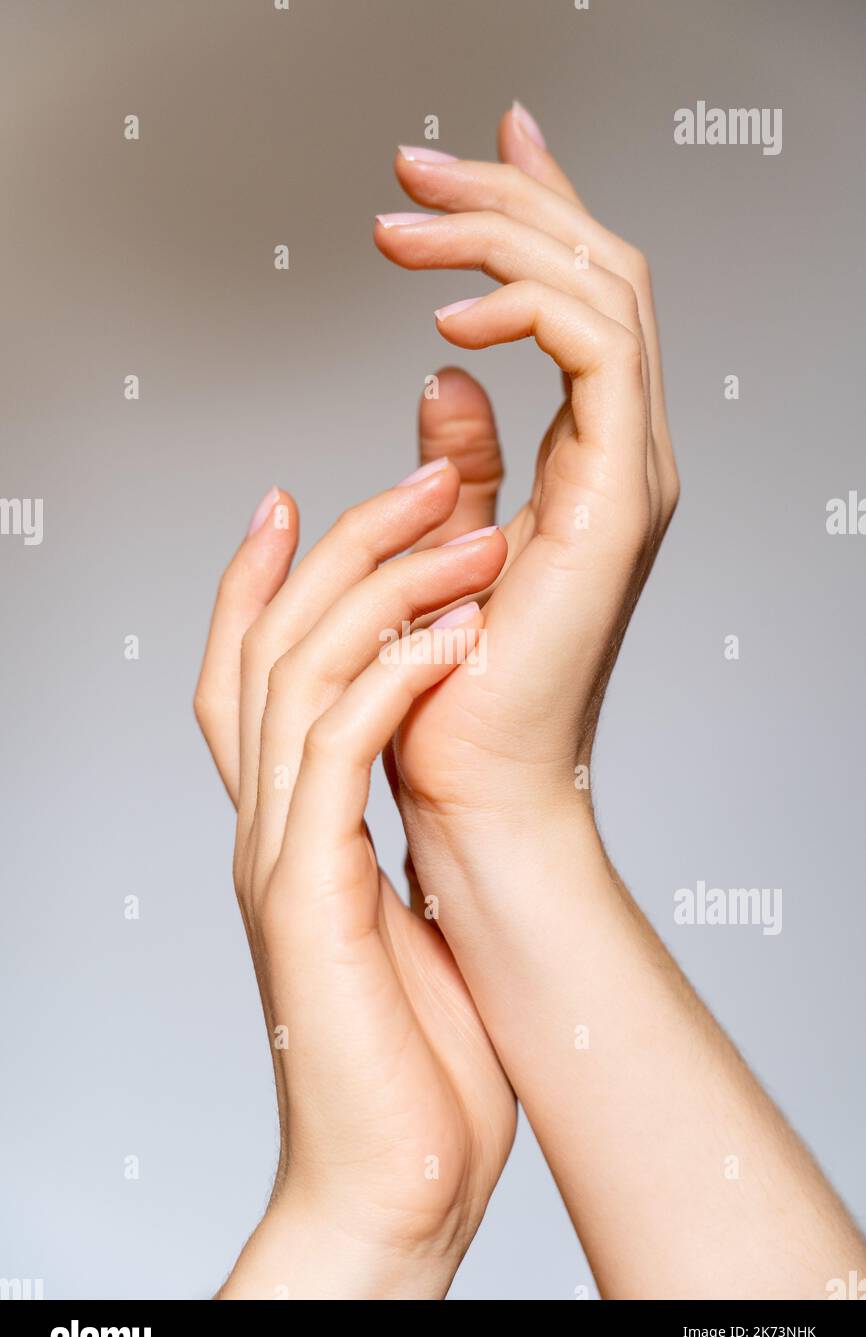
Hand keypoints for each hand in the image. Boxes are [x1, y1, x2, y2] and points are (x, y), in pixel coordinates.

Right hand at [195, 473, 514, 1298]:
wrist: (392, 1179)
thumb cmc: (415, 1059)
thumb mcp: (404, 921)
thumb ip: (392, 846)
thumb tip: (430, 791)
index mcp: (288, 831)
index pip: (246, 677)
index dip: (258, 582)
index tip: (295, 500)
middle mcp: (265, 829)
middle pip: (267, 646)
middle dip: (340, 547)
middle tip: (421, 474)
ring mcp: (275, 858)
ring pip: (297, 675)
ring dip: (383, 589)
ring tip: (466, 526)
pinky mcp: (305, 895)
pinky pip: (337, 752)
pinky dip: (395, 676)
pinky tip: (454, 634)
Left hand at [374, 103, 678, 828]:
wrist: (474, 787)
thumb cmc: (450, 688)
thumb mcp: (442, 539)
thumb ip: (462, 455)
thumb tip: (444, 376)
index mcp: (594, 459)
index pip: (582, 301)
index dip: (537, 213)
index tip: (476, 153)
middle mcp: (628, 455)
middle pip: (602, 274)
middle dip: (512, 199)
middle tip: (419, 165)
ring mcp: (633, 474)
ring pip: (606, 292)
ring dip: (505, 236)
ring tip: (405, 221)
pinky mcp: (617, 499)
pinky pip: (595, 354)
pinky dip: (526, 309)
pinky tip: (447, 316)